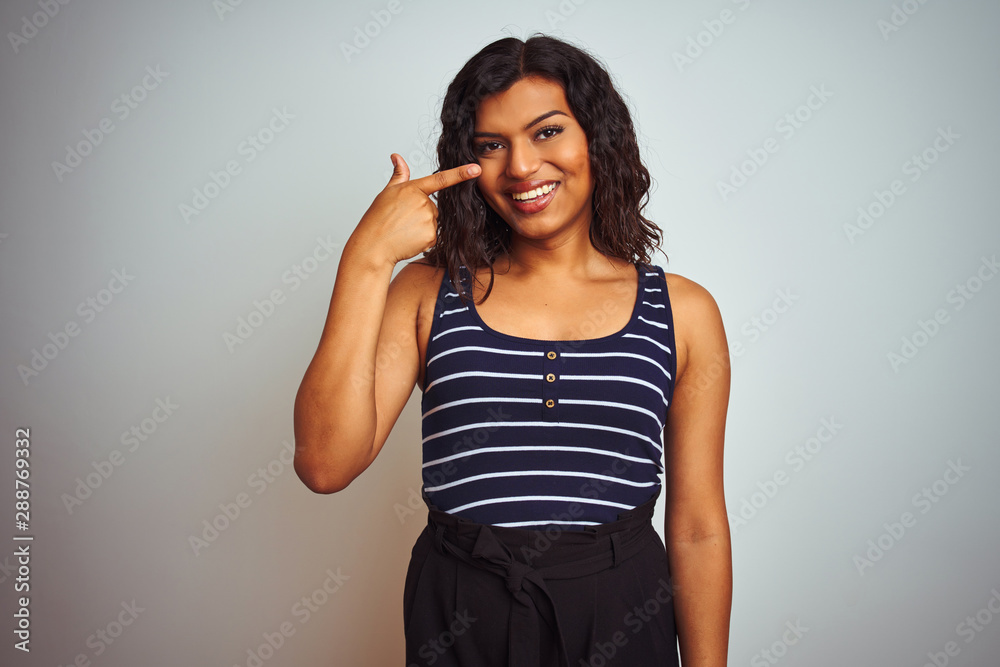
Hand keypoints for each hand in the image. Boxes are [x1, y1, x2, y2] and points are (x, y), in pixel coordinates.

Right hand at [354, 154, 480, 266]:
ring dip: (421, 226)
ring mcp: (428, 219)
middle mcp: (423, 202)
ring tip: (403, 230)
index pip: (440, 179)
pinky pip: (432, 235)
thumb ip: (399, 175)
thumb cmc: (377, 219)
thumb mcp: (387, 193)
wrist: (373, 246)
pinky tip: (408, 239)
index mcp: (412, 189)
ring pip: (432, 221)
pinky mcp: (431, 235)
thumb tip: (397, 157)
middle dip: (421, 213)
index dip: (460, 173)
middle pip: (432, 207)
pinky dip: (422, 239)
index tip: (476, 169)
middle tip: (402, 220)